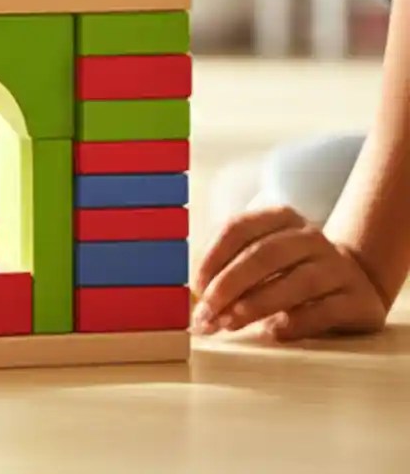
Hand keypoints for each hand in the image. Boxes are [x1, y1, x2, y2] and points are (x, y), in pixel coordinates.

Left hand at [192, 207, 387, 340]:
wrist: (353, 286)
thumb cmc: (289, 274)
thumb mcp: (259, 263)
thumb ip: (228, 273)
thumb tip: (194, 303)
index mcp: (280, 219)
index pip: (238, 228)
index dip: (212, 258)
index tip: (196, 287)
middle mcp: (310, 238)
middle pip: (264, 255)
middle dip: (229, 285)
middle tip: (208, 313)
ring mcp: (338, 266)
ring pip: (296, 282)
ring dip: (256, 305)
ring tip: (231, 323)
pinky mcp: (357, 299)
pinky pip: (324, 311)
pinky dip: (295, 323)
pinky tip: (273, 332)